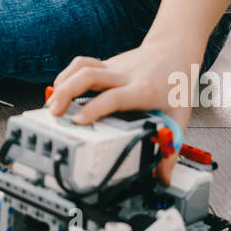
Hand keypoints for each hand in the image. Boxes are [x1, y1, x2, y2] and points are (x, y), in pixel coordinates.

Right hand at [46, 37, 197, 185]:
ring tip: (51, 105)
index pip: (114, 97)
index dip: (94, 108)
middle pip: (90, 75)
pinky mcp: (106, 64)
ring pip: (82, 66)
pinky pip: (81, 64)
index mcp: (143, 90)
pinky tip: (59, 90)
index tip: (77, 121)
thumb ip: (171, 150)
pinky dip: (67, 75)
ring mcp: (113, 67)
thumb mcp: (179, 117)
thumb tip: (163, 179)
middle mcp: (125, 76)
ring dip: (63, 83)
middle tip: (53, 113)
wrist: (175, 51)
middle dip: (67, 92)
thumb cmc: (176, 84)